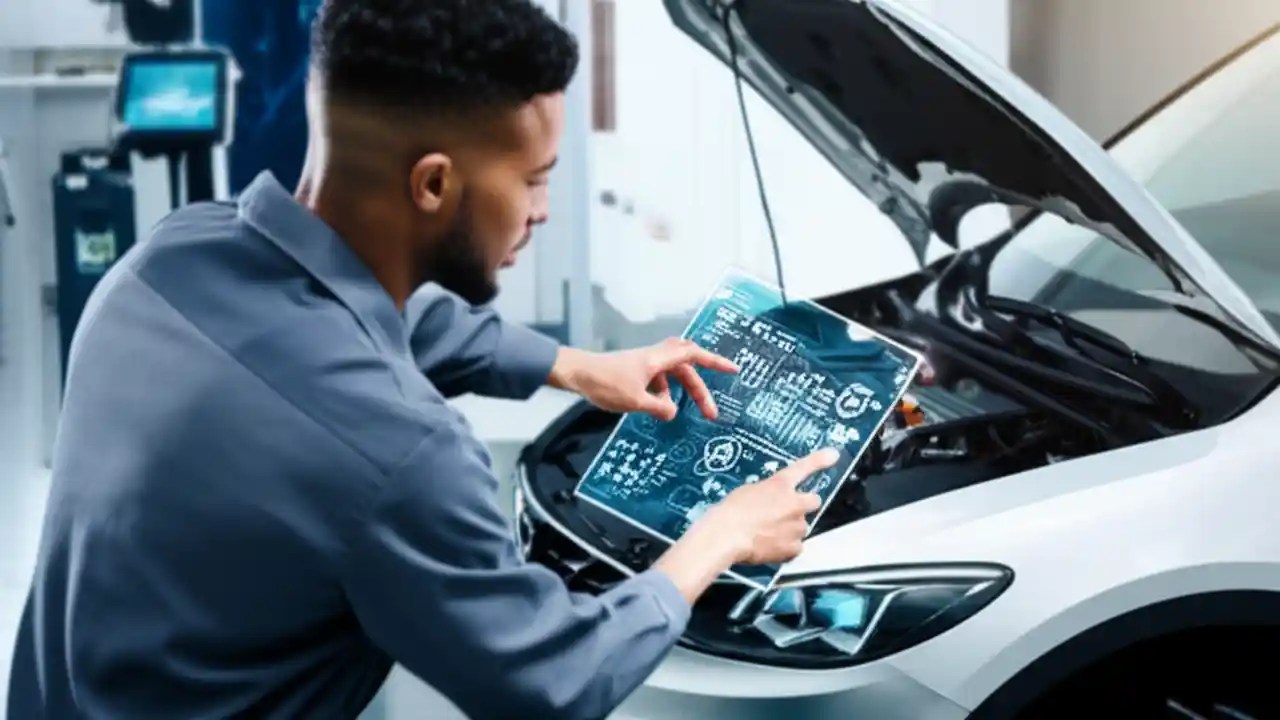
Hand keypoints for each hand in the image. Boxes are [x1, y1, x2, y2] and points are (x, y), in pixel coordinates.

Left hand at [548, 339, 738, 420]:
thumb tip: (673, 412)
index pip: (694, 356)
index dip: (716, 362)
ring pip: (671, 377)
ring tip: (679, 416)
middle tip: (710, 411)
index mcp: (658, 360)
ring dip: (679, 395)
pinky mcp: (635, 372)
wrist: (576, 373)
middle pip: (686, 369)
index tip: (734, 370)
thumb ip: (658, 408)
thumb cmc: (604, 383)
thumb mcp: (635, 401)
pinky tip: (657, 410)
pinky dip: (662, 395)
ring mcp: (644, 364)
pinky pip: (658, 382)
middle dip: (700, 390)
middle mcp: (654, 358)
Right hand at [653, 448, 837, 603]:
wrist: (726, 536)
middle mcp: (794, 503)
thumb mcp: (748, 492)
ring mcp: (797, 526)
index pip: (805, 467)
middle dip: (803, 506)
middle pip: (813, 501)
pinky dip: (785, 548)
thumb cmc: (730, 513)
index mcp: (779, 484)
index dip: (820, 460)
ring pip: (801, 526)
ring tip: (767, 533)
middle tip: (786, 513)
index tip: (833, 454)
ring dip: (790, 529)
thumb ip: (767, 494)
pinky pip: (795, 547)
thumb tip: (770, 501)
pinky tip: (769, 546)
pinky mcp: (794, 547)